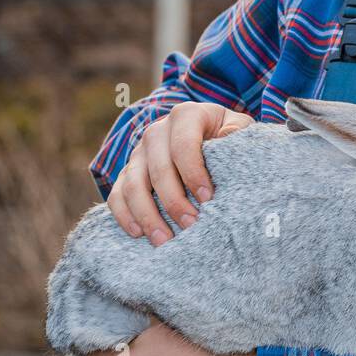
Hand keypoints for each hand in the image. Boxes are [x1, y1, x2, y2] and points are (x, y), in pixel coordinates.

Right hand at [108, 102, 253, 244]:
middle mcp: (157, 132)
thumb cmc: (227, 135)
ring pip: (133, 184)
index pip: (183, 144)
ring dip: (147, 214)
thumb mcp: (238, 127)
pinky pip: (117, 195)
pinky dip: (124, 215)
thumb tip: (228, 136)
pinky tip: (138, 233)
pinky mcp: (127, 173)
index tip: (208, 198)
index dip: (194, 173)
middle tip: (191, 225)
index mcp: (185, 116)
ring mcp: (139, 153)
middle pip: (158, 169)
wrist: (208, 136)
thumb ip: (237, 132)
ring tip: (164, 239)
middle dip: (173, 201)